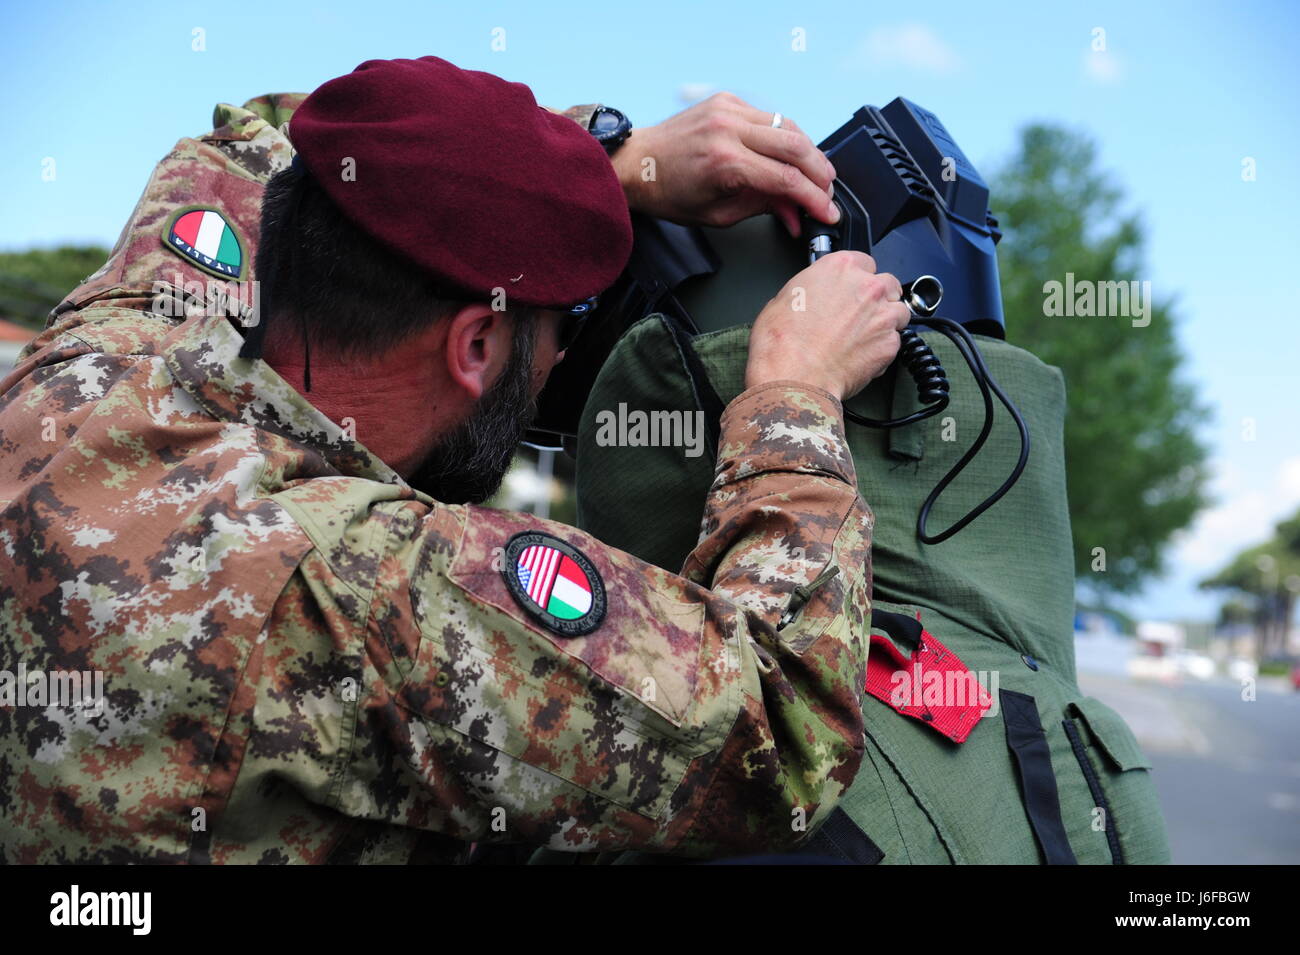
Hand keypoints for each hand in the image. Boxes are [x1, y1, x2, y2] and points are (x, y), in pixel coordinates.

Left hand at [611, 92, 839, 236]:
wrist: (637, 163)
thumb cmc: (668, 192)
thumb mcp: (718, 214)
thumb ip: (762, 209)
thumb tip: (796, 214)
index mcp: (725, 162)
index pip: (787, 179)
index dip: (814, 199)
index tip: (827, 212)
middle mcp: (728, 128)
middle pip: (797, 146)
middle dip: (821, 173)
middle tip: (828, 192)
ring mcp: (728, 109)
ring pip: (789, 126)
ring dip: (809, 152)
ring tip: (815, 175)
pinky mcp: (727, 100)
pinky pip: (770, 117)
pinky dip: (785, 137)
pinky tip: (788, 154)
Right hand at [746, 251, 909, 400]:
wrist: (794, 376)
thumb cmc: (782, 342)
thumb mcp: (782, 298)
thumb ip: (809, 289)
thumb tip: (810, 296)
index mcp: (840, 268)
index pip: (864, 262)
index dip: (858, 278)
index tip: (852, 290)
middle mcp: (867, 287)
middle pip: (887, 284)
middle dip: (877, 298)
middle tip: (859, 315)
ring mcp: (883, 315)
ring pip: (898, 311)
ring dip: (885, 321)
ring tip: (864, 337)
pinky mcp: (890, 344)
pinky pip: (894, 342)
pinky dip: (882, 348)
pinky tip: (861, 356)